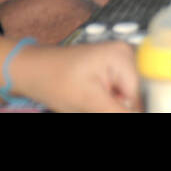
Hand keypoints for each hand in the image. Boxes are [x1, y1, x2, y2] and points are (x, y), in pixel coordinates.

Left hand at [14, 40, 141, 111]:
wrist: (30, 71)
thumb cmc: (54, 81)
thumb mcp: (89, 102)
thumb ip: (118, 114)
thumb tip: (139, 115)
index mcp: (124, 56)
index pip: (140, 96)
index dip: (126, 112)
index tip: (101, 109)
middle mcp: (126, 55)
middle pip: (134, 96)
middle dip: (117, 109)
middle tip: (93, 107)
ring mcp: (118, 61)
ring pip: (126, 98)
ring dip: (111, 108)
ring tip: (89, 105)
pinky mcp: (110, 70)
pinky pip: (118, 94)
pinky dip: (107, 104)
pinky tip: (91, 103)